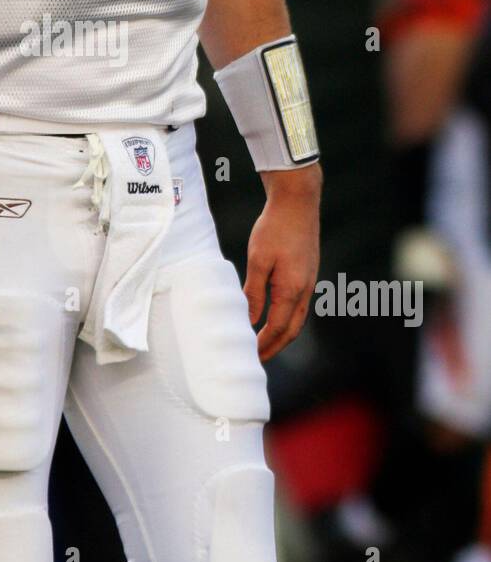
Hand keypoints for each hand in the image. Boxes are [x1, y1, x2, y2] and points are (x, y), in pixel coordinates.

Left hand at [244, 165, 320, 360]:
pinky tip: (275, 316)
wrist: (297, 202)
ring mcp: (310, 281)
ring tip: (265, 343)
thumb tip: (251, 320)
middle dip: (275, 346)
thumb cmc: (274, 228)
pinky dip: (287, 318)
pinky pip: (299, 305)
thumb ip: (254, 292)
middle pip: (292, 329)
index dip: (264, 345)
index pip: (278, 328)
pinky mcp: (308, 272)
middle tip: (258, 358)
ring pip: (298, 318)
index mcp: (292, 289)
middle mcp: (306, 289)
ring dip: (282, 334)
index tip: (251, 356)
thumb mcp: (258, 260)